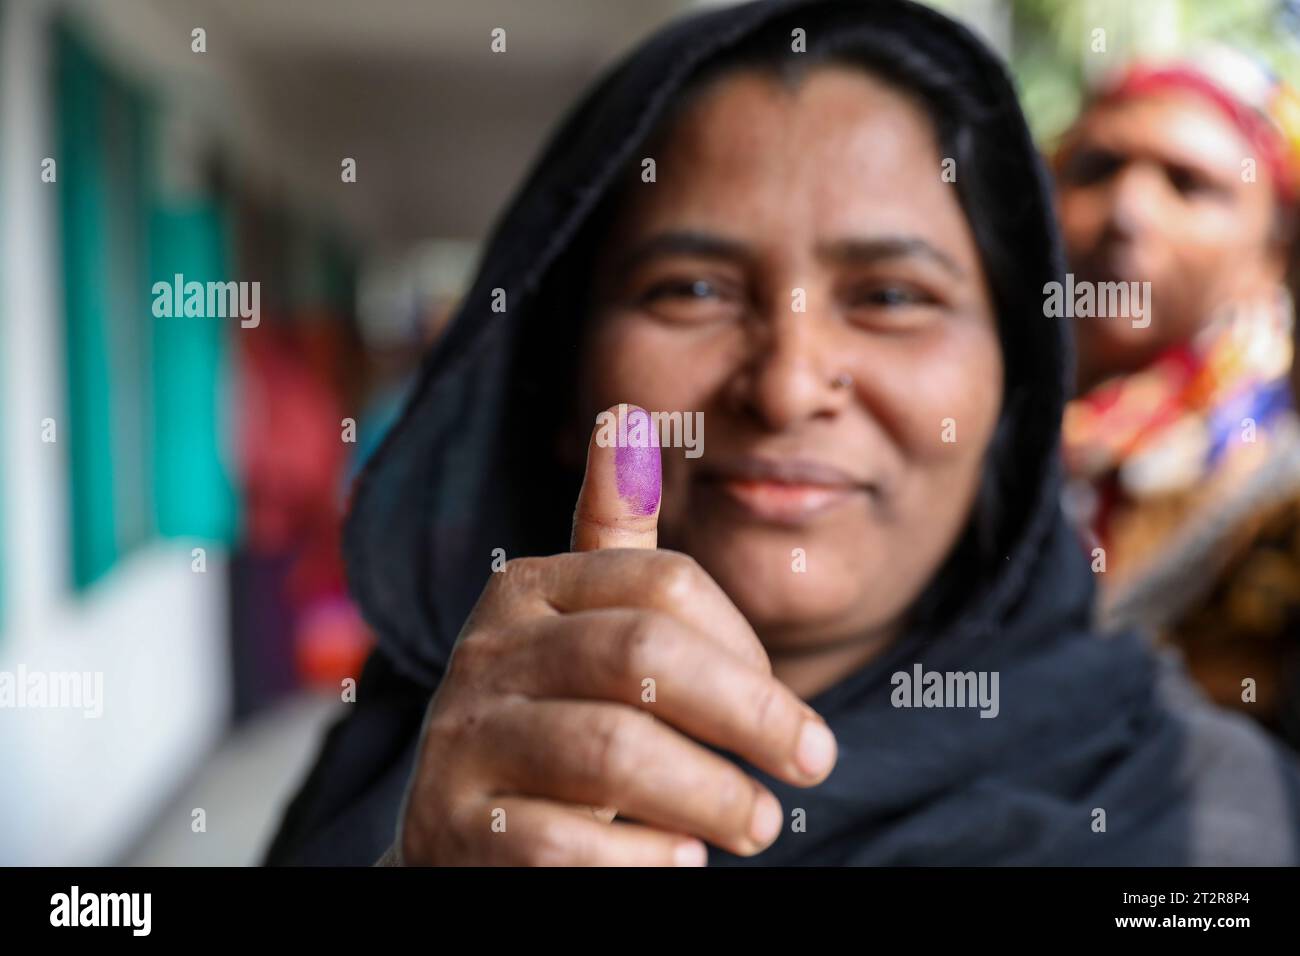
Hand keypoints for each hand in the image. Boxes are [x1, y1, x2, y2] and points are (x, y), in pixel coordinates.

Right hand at [393, 404, 836, 864]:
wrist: (465, 842)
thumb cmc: (557, 723)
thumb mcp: (583, 628)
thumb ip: (613, 540)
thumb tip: (626, 417)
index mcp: (526, 589)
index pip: (665, 585)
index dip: (747, 647)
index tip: (785, 706)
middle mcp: (485, 653)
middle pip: (644, 656)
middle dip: (751, 715)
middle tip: (811, 765)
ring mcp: (462, 741)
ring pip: (613, 752)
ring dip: (711, 796)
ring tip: (757, 823)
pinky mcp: (457, 831)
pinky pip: (570, 846)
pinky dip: (647, 861)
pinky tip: (678, 861)